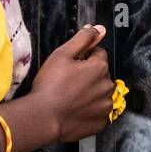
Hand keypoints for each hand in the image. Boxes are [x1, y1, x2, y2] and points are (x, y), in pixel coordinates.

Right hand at [33, 25, 114, 142]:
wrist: (42, 118)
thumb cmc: (50, 85)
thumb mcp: (62, 54)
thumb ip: (83, 39)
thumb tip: (99, 28)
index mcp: (100, 68)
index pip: (98, 54)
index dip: (84, 58)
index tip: (70, 66)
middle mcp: (108, 87)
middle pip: (101, 74)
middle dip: (89, 75)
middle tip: (68, 82)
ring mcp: (106, 107)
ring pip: (101, 93)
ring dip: (91, 93)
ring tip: (71, 97)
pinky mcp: (101, 123)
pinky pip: (99, 112)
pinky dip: (90, 110)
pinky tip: (75, 110)